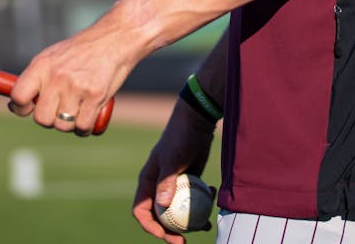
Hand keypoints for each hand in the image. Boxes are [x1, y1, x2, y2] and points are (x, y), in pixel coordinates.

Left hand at [5, 17, 139, 134]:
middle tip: (59, 108)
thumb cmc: (80, 51)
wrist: (113, 39)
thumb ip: (36, 79)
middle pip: (42, 118)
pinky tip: (89, 115)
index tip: (27, 109)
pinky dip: (85, 127)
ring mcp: (76, 88)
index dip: (20, 108)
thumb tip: (15, 105)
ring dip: (69, 123)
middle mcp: (57, 77)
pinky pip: (83, 127)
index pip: (19, 96)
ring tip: (77, 108)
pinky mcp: (96, 96)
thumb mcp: (52, 57)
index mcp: (42, 65)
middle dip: (49, 119)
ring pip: (63, 125)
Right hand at [131, 102, 216, 240]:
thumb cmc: (180, 137)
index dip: (150, 226)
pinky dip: (202, 205)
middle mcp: (158, 186)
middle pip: (159, 217)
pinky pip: (192, 201)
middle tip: (184, 241)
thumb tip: (161, 206)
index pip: (141, 210)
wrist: (196, 122)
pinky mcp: (188, 182)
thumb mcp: (173, 158)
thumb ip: (167, 181)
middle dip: (170, 231)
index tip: (166, 235)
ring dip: (189, 222)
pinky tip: (214, 197)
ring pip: (178, 212)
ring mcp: (173, 185)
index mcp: (148, 182)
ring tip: (205, 226)